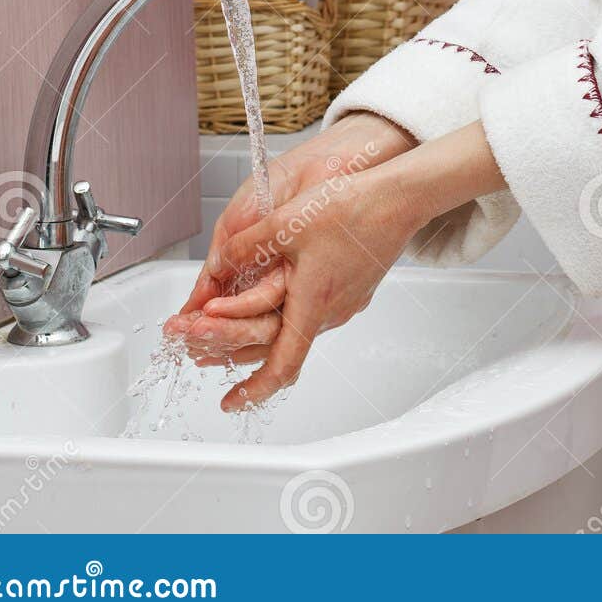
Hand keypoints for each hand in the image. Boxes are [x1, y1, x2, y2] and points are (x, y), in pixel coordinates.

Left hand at [202, 120, 506, 410]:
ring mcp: (345, 303)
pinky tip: (276, 293)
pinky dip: (286, 312)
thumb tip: (218, 262)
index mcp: (312, 305)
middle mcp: (331, 313)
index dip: (253, 392)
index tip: (230, 403)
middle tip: (204, 350)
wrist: (398, 198)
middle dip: (237, 351)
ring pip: (297, 329)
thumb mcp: (285, 222)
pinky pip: (314, 312)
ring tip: (229, 320)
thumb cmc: (350, 209)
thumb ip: (246, 245)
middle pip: (280, 348)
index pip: (281, 367)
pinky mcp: (354, 289)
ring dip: (261, 329)